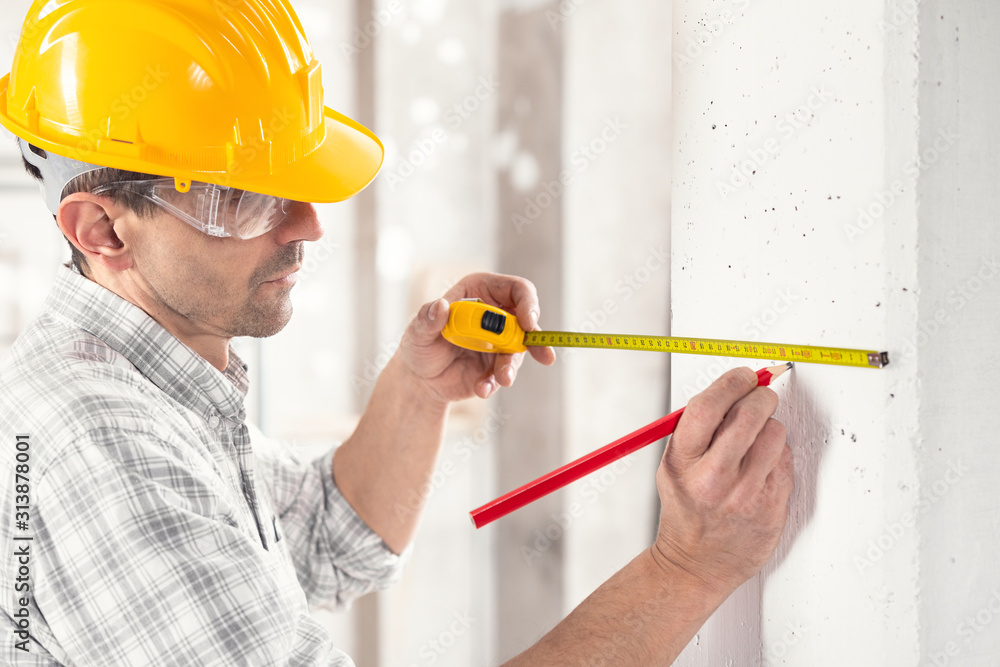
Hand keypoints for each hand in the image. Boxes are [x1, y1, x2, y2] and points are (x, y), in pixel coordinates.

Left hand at [395, 273, 556, 404]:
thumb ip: (427, 319)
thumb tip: (440, 306)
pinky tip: (482, 389)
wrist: (420, 380)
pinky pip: (504, 373)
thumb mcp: (417, 331)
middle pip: (528, 321)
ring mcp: (500, 343)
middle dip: (535, 339)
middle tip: (545, 356)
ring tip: (502, 379)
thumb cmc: (419, 345)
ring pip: (519, 351)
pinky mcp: (497, 366)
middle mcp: (496, 315)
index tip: (528, 322)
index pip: (517, 289)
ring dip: (511, 366)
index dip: (528, 303)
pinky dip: (494, 382)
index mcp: (481, 293)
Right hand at [650, 367, 792, 597]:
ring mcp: (746, 495)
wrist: (696, 563)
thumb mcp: (673, 465)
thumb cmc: (687, 509)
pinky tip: (761, 469)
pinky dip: (777, 456)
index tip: (744, 376)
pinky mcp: (772, 508)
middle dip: (760, 397)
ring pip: (775, 432)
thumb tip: (735, 387)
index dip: (732, 382)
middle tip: (760, 398)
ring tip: (755, 442)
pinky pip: (786, 460)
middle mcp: (713, 478)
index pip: (710, 405)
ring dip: (769, 427)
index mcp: (683, 461)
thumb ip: (698, 428)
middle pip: (750, 413)